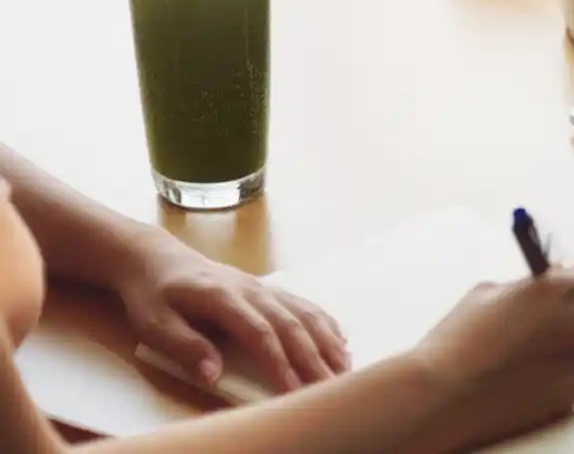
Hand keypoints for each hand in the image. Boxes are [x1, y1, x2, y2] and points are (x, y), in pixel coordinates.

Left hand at [115, 235, 349, 391]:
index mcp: (222, 298)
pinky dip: (326, 325)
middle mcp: (251, 290)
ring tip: (344, 370)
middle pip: (291, 326)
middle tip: (332, 388)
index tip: (293, 392)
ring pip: (304, 314)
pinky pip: (304, 305)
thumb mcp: (153, 323)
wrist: (156, 257)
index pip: (259, 334)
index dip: (279, 363)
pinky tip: (340, 342)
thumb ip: (184, 346)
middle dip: (314, 359)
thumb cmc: (152, 294)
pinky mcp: (268, 290)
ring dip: (327, 342)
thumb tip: (214, 374)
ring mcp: (263, 288)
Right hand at [411, 264, 573, 451]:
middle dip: (569, 317)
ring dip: (564, 347)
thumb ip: (529, 286)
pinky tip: (524, 379)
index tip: (566, 288)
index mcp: (558, 290)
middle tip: (537, 326)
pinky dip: (558, 375)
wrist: (446, 395)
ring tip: (522, 358)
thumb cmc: (460, 339)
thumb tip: (550, 282)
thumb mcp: (488, 293)